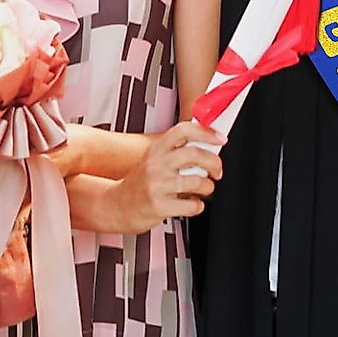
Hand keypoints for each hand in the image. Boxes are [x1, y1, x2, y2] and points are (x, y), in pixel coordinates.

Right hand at [105, 120, 221, 234]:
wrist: (117, 206)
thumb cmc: (139, 184)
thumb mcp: (153, 161)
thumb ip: (175, 152)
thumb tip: (207, 146)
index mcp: (156, 149)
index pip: (183, 130)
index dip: (205, 132)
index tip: (220, 139)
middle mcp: (156, 164)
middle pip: (194, 154)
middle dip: (214, 163)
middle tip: (217, 170)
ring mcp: (156, 185)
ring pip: (196, 181)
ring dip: (208, 186)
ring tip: (204, 189)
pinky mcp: (158, 206)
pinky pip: (191, 205)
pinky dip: (198, 206)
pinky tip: (192, 204)